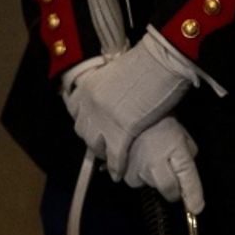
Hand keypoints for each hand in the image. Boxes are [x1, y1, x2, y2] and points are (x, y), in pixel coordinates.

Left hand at [58, 37, 196, 177]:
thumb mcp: (117, 70)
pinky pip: (114, 156)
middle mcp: (90, 103)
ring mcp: (103, 118)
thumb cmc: (146, 61)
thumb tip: (113, 93)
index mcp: (88, 85)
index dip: (83, 120)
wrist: (159, 62)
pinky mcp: (120, 130)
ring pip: (95, 145)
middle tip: (100, 146)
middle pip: (83, 130)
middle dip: (91, 139)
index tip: (89, 126)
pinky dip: (115, 166)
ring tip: (109, 159)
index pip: (75, 110)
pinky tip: (118, 173)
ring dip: (102, 154)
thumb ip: (109, 84)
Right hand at [122, 117, 205, 214]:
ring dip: (151, 179)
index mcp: (176, 151)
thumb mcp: (182, 136)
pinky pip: (131, 179)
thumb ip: (187, 157)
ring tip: (149, 161)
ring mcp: (137, 165)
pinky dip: (135, 174)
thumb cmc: (160, 121)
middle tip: (171, 180)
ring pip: (147, 185)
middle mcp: (156, 161)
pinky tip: (136, 160)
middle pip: (167, 189)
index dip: (193, 197)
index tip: (196, 209)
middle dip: (172, 189)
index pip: (188, 180)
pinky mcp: (120, 167)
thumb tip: (185, 177)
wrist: (129, 108)